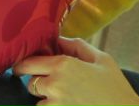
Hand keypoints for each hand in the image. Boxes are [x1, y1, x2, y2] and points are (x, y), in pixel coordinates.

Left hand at [13, 37, 138, 105]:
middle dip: (37, 81)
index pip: (28, 63)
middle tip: (52, 82)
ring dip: (46, 99)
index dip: (24, 64)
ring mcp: (56, 104)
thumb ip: (76, 46)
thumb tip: (58, 40)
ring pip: (38, 101)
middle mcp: (55, 84)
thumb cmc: (115, 87)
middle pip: (31, 83)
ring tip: (66, 97)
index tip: (23, 66)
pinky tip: (68, 104)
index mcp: (64, 65)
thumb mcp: (101, 59)